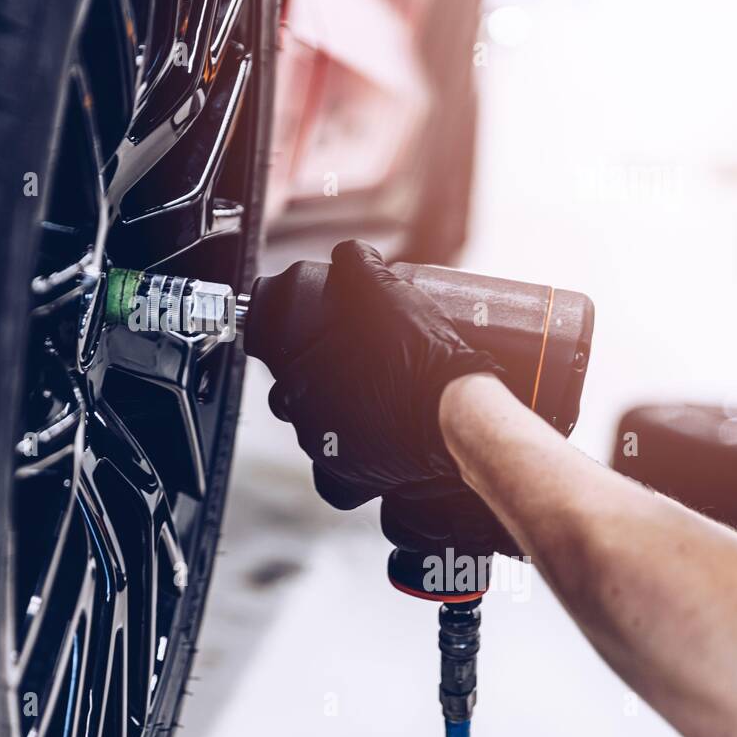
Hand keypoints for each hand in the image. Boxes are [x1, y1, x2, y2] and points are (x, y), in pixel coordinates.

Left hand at [266, 240, 503, 510]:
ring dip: (332, 420)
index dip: (299, 353)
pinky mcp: (356, 482)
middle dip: (313, 385)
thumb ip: (360, 267)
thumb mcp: (386, 294)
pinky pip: (338, 480)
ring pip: (315, 438)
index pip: (280, 365)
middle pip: (292, 401)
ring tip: (367, 401)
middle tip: (350, 369)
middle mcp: (306, 421)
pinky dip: (350, 464)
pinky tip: (370, 444)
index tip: (322, 347)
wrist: (456, 414)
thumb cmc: (419, 356)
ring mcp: (329, 454)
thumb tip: (350, 254)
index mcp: (300, 378)